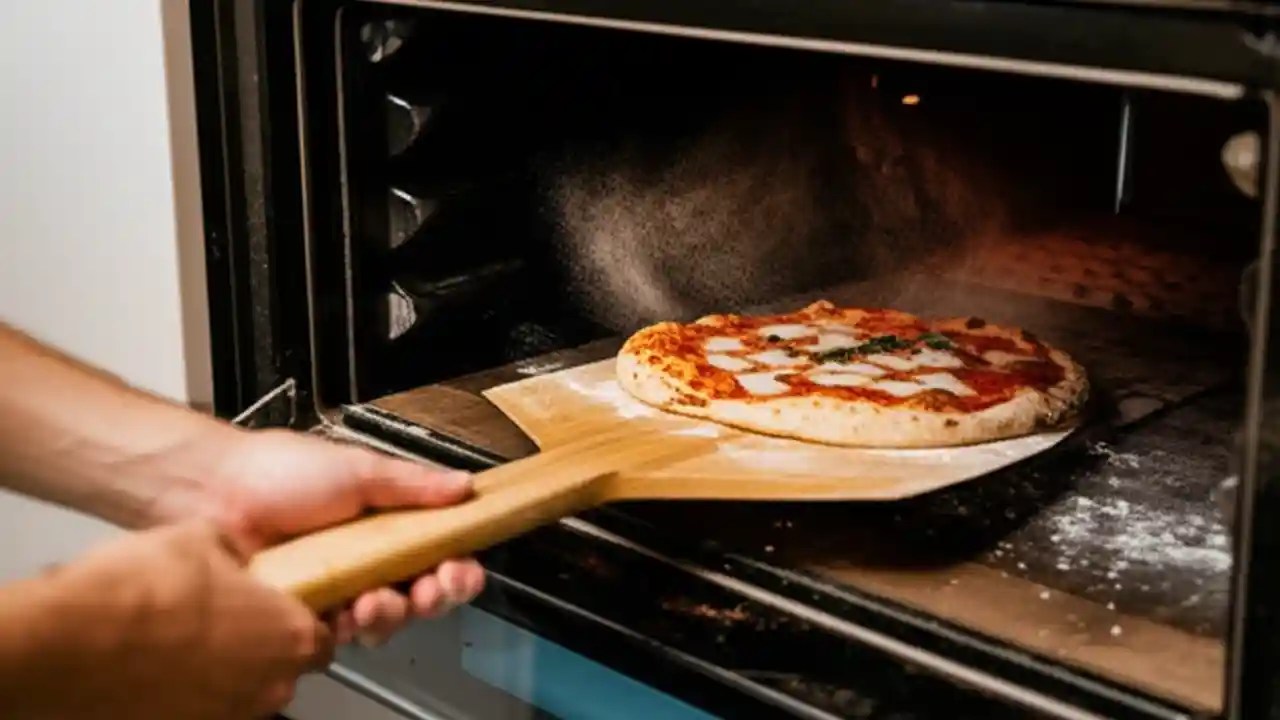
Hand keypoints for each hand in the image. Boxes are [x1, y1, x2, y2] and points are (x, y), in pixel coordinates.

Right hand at [23, 520, 328, 718]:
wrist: (70, 641)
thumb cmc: (145, 590)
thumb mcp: (204, 537)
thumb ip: (238, 550)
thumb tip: (237, 552)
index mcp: (291, 638)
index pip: (325, 639)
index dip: (302, 620)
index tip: (281, 607)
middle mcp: (269, 687)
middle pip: (284, 669)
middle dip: (261, 646)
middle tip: (226, 617)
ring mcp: (227, 715)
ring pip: (242, 691)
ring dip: (224, 668)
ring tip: (183, 636)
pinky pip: (201, 706)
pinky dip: (188, 689)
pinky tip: (158, 661)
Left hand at [160, 428, 485, 646]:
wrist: (214, 490)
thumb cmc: (280, 471)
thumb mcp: (358, 468)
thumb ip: (414, 483)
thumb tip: (465, 485)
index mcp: (389, 522)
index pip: (441, 552)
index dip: (459, 568)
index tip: (462, 570)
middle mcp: (369, 558)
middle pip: (421, 595)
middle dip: (433, 598)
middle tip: (429, 591)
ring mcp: (338, 588)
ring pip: (385, 620)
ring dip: (391, 614)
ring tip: (374, 600)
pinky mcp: (306, 613)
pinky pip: (339, 636)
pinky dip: (348, 628)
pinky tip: (343, 610)